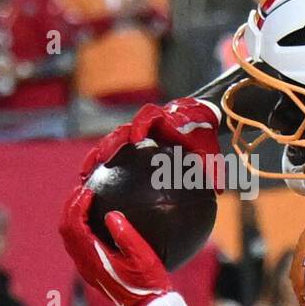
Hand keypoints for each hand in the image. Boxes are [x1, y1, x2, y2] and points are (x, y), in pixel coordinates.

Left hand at [59, 187, 171, 305]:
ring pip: (68, 237)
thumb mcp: (143, 258)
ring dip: (72, 215)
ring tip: (84, 199)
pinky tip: (92, 218)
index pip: (75, 226)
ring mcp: (85, 268)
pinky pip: (76, 244)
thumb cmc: (148, 284)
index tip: (89, 190)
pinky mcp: (90, 270)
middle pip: (65, 229)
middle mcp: (84, 263)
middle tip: (81, 188)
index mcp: (94, 258)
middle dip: (70, 206)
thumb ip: (126, 236)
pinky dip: (77, 226)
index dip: (78, 205)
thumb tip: (111, 214)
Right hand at [79, 98, 220, 180]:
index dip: (141, 123)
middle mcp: (145, 126)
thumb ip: (212, 167)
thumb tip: (219, 189)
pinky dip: (102, 164)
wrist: (197, 121)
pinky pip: (114, 152)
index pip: (150, 116)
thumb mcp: (210, 152)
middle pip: (123, 130)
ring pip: (113, 141)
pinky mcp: (130, 143)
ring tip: (85, 174)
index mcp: (165, 121)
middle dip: (111, 143)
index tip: (136, 137)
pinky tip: (92, 185)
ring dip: (99, 155)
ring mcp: (135, 133)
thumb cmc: (204, 137)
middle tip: (101, 160)